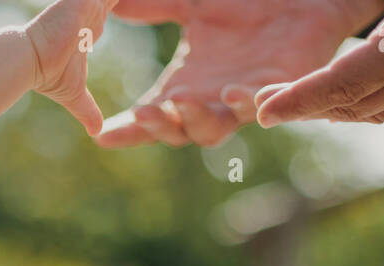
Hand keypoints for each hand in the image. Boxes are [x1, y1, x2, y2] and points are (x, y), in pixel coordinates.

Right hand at [26, 0, 120, 135]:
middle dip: (126, 0)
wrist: (29, 61)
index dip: (123, 5)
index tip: (138, 6)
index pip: (110, 6)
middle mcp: (91, 10)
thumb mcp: (75, 94)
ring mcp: (88, 1)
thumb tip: (96, 132)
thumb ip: (88, 109)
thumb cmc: (48, 76)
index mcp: (91, 26)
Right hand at [95, 0, 383, 148]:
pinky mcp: (281, 89)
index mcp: (187, 86)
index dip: (129, 131)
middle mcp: (212, 101)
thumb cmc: (245, 5)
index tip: (102, 135)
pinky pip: (266, 106)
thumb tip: (108, 5)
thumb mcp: (190, 4)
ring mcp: (245, 100)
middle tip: (143, 112)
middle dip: (161, 126)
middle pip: (180, 131)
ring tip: (183, 100)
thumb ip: (153, 8)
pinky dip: (251, 104)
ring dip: (198, 120)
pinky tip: (235, 93)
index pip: (152, 117)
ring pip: (217, 129)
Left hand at [255, 0, 383, 125]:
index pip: (339, 86)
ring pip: (380, 111)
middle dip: (307, 108)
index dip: (297, 101)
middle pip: (353, 107)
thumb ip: (367, 9)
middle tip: (268, 105)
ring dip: (339, 109)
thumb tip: (336, 22)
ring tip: (302, 102)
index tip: (262, 113)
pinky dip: (374, 100)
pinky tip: (353, 91)